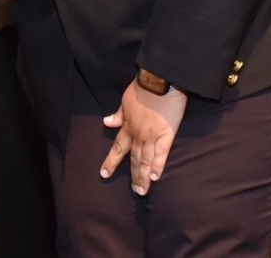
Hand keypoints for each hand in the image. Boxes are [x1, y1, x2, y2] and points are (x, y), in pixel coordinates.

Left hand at [101, 79, 187, 195]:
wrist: (159, 79)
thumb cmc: (142, 87)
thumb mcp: (125, 100)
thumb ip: (118, 114)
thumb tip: (106, 122)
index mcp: (128, 125)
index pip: (119, 147)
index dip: (112, 161)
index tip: (104, 173)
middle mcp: (138, 134)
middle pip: (134, 159)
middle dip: (132, 176)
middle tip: (134, 192)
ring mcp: (152, 135)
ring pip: (145, 160)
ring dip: (143, 177)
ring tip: (142, 191)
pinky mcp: (167, 134)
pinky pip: (161, 153)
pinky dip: (157, 166)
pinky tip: (155, 177)